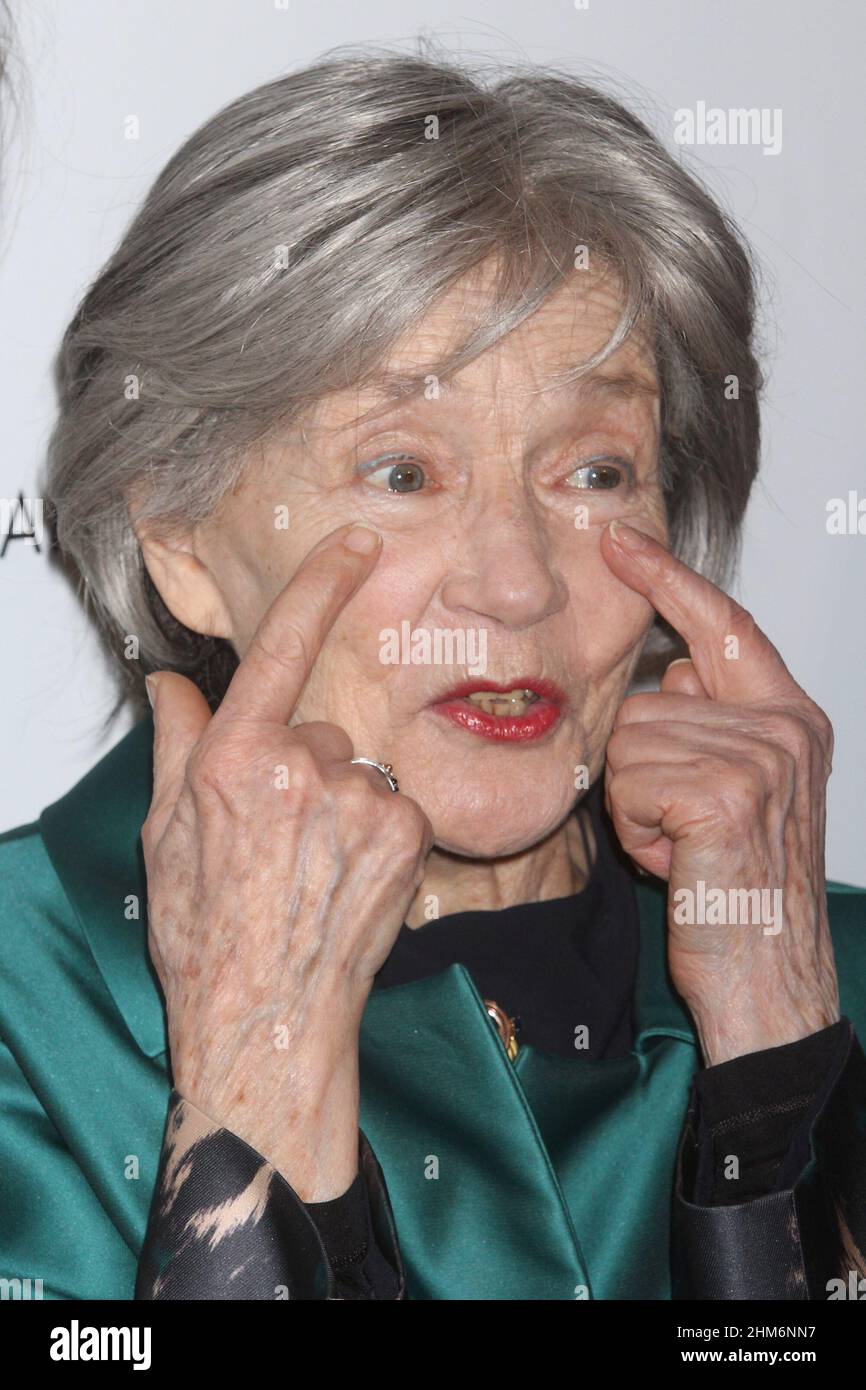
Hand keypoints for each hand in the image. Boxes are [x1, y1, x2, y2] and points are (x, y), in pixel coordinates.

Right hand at [141, 522, 433, 1198]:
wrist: (268, 1021)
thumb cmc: (207, 937)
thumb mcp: (166, 835)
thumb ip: (178, 744)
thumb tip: (173, 683)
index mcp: (235, 758)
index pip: (283, 647)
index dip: (321, 585)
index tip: (356, 543)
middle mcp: (302, 769)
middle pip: (318, 728)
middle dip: (304, 766)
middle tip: (280, 838)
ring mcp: (362, 799)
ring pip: (358, 769)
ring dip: (343, 802)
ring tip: (313, 868)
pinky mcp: (407, 832)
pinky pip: (394, 803)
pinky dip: (378, 830)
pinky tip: (348, 878)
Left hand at [601, 520, 839, 1064]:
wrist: (768, 980)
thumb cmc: (739, 892)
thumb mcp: (732, 793)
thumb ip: (707, 723)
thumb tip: (669, 669)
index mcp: (790, 718)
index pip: (722, 625)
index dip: (670, 579)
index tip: (621, 542)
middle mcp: (783, 727)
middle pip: (646, 701)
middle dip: (641, 771)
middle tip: (684, 831)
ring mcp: (759, 756)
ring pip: (627, 741)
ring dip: (636, 806)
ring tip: (684, 849)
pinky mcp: (724, 793)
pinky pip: (627, 782)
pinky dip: (634, 831)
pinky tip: (677, 863)